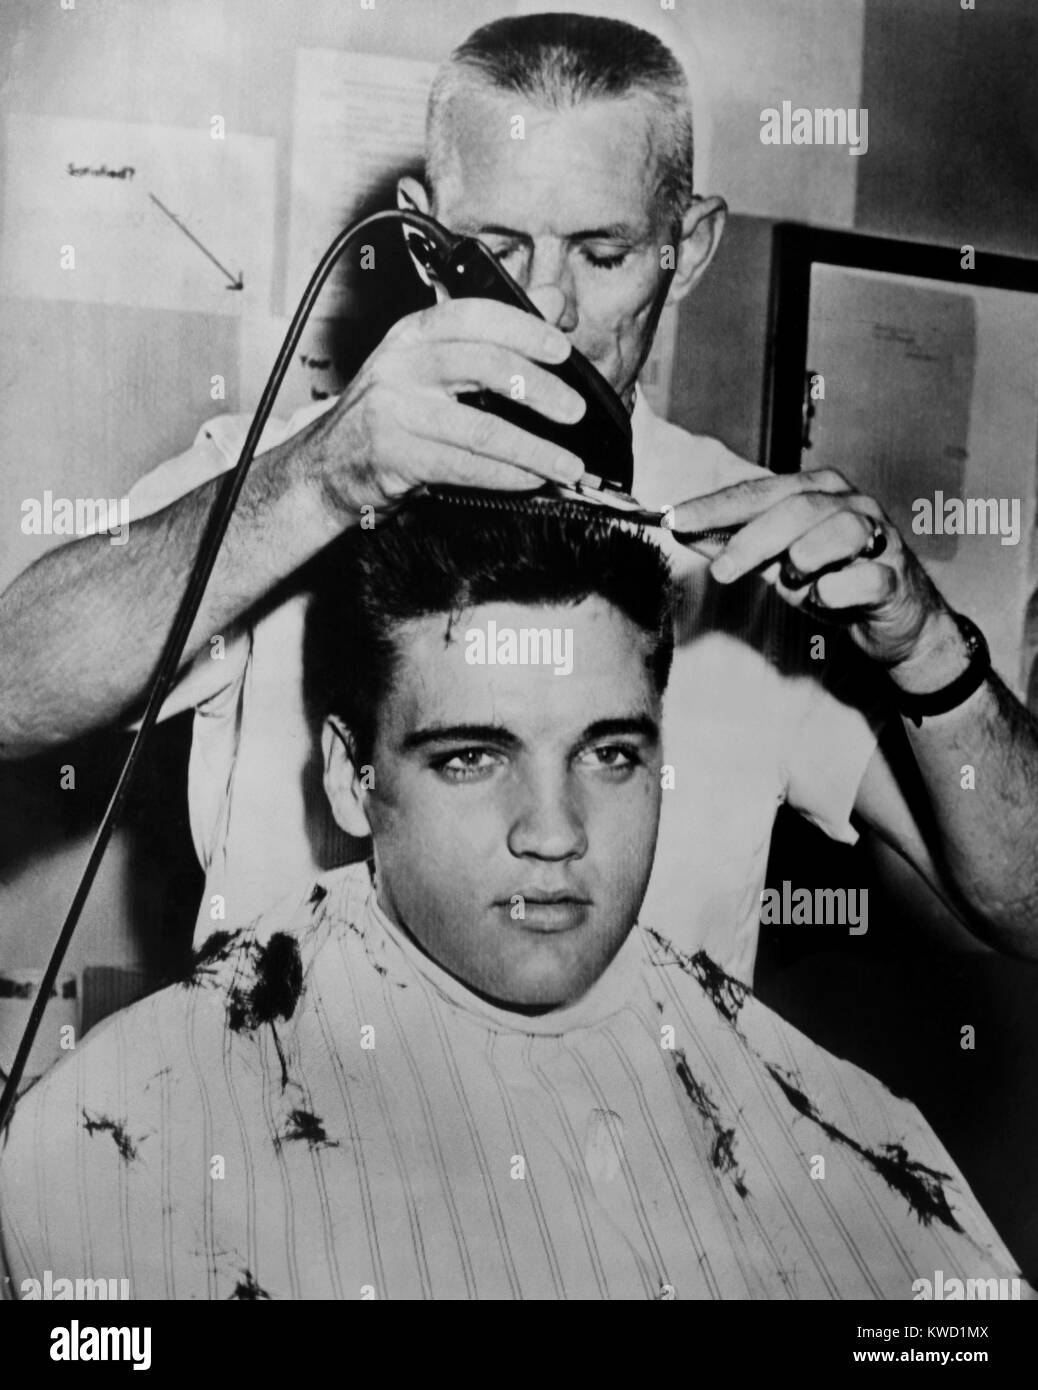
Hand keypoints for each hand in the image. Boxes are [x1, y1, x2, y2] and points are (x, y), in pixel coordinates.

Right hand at [300, 297, 585, 521]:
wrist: (328, 465)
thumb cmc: (391, 413)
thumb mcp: (432, 362)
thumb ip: (493, 332)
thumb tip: (555, 303)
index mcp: (414, 333)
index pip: (475, 316)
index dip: (524, 328)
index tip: (562, 349)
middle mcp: (401, 365)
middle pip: (483, 366)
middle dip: (539, 390)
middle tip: (574, 412)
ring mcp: (395, 411)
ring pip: (480, 428)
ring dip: (534, 450)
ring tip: (567, 465)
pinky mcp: (394, 456)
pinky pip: (463, 466)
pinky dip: (505, 476)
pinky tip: (530, 479)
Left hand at [671, 469, 952, 667]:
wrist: (893, 624)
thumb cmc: (833, 582)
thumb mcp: (776, 563)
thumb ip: (734, 545)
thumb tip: (682, 531)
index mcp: (818, 491)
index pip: (759, 491)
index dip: (715, 506)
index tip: (675, 520)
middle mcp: (852, 503)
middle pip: (797, 507)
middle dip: (751, 539)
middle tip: (721, 572)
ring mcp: (879, 537)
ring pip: (837, 531)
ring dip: (804, 562)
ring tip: (796, 584)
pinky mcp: (896, 577)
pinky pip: (863, 579)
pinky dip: (837, 592)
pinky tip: (827, 600)